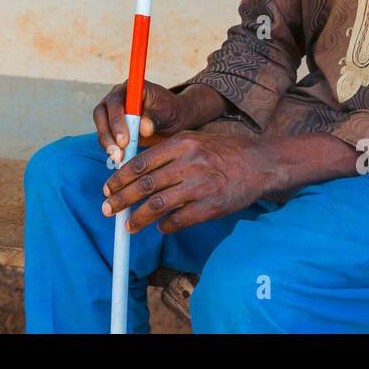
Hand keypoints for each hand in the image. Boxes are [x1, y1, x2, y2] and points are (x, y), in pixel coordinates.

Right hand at [93, 81, 226, 163]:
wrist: (174, 121)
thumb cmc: (172, 113)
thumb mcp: (169, 113)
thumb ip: (156, 118)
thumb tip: (143, 128)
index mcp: (130, 88)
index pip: (115, 101)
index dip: (116, 120)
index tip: (125, 140)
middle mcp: (117, 98)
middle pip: (101, 114)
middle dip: (108, 135)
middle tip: (118, 154)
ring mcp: (112, 113)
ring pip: (101, 128)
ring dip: (108, 145)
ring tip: (119, 160)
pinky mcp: (112, 128)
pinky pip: (106, 139)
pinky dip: (111, 150)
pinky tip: (120, 162)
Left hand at [100, 132, 280, 233]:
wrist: (261, 163)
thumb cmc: (224, 152)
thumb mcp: (194, 140)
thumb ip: (167, 151)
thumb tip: (133, 166)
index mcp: (182, 143)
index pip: (142, 162)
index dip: (121, 177)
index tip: (109, 187)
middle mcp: (190, 163)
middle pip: (146, 184)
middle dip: (122, 199)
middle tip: (108, 208)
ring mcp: (201, 185)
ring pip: (159, 205)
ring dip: (139, 217)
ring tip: (129, 225)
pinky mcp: (212, 206)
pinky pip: (180, 219)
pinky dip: (166, 225)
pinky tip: (160, 227)